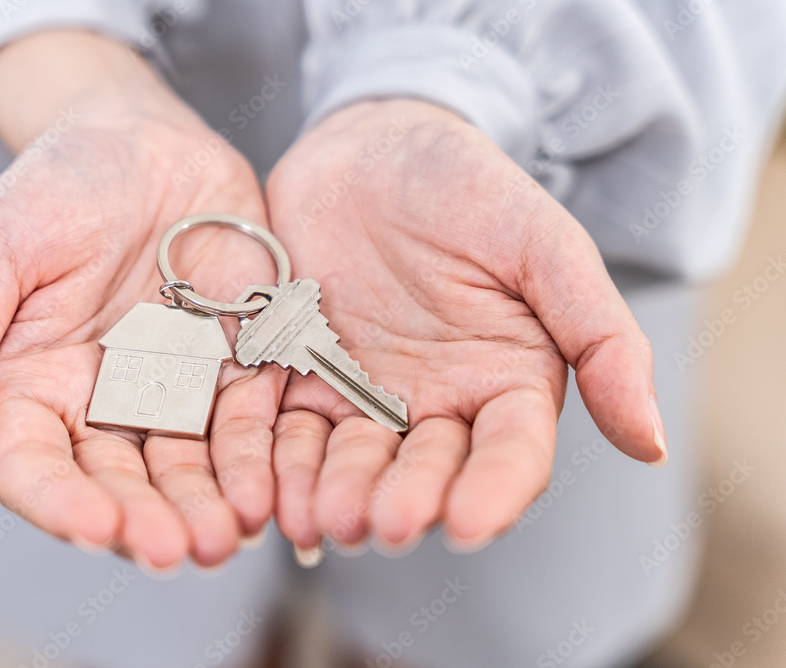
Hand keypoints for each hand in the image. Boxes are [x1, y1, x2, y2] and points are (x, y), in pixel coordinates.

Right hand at [0, 31, 284, 568]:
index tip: (97, 528)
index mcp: (34, 388)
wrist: (139, 138)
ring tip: (227, 537)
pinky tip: (266, 492)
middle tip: (177, 552)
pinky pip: (246, 421)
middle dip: (148, 520)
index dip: (64, 504)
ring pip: (188, 467)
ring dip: (207, 506)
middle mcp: (104, 403)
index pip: (38, 468)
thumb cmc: (54, 189)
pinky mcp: (235, 364)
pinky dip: (256, 458)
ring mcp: (174, 388)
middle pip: (121, 482)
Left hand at [265, 100, 666, 552]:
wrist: (373, 145)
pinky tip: (261, 488)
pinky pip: (282, 423)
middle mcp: (434, 402)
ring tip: (318, 517)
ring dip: (333, 491)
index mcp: (506, 381)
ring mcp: (360, 393)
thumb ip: (599, 336)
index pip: (509, 453)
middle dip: (403, 499)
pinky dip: (271, 456)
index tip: (467, 522)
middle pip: (422, 468)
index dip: (493, 492)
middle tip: (382, 524)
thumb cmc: (469, 187)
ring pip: (349, 458)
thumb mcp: (544, 246)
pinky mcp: (295, 375)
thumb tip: (650, 441)